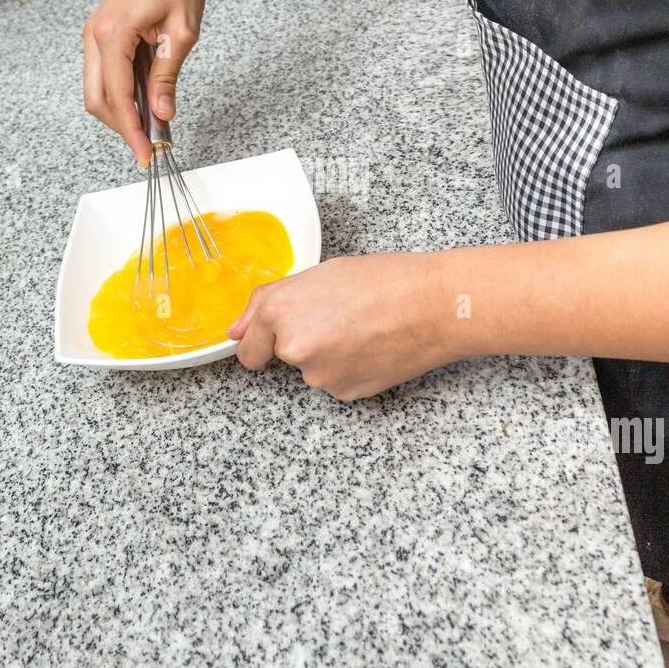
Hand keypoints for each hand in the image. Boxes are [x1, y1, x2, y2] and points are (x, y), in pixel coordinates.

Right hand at [82, 0, 205, 163]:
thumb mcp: (182, 33)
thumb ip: (167, 76)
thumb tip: (162, 113)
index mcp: (112, 32)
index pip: (116, 95)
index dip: (131, 129)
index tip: (146, 152)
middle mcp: (95, 34)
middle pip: (96, 99)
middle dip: (121, 126)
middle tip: (150, 145)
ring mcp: (95, 34)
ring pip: (97, 89)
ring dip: (121, 111)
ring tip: (152, 124)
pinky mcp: (103, 33)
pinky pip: (105, 73)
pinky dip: (122, 93)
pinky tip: (146, 101)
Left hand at [227, 253, 456, 399]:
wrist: (433, 306)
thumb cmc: (384, 281)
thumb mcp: (319, 274)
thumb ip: (269, 301)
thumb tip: (235, 332)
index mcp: (279, 312)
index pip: (248, 348)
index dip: (262, 342)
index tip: (274, 340)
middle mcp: (292, 348)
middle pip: (284, 357)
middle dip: (303, 343)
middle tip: (339, 318)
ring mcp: (319, 375)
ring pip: (313, 370)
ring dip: (329, 355)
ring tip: (363, 329)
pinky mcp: (345, 393)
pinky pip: (337, 382)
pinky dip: (350, 369)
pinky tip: (373, 347)